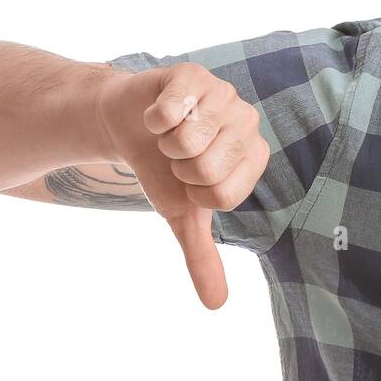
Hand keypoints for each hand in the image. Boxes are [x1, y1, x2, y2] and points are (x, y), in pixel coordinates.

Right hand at [94, 64, 268, 308]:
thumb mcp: (182, 215)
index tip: (188, 180)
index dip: (193, 193)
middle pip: (207, 168)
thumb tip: (216, 306)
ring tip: (169, 133)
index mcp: (253, 158)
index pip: (223, 195)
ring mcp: (224, 94)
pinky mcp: (194, 74)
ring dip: (165, 143)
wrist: (126, 125)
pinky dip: (152, 120)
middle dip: (178, 168)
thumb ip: (203, 256)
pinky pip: (170, 111)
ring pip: (188, 140)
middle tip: (176, 154)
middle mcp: (248, 123)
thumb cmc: (162, 170)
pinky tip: (157, 113)